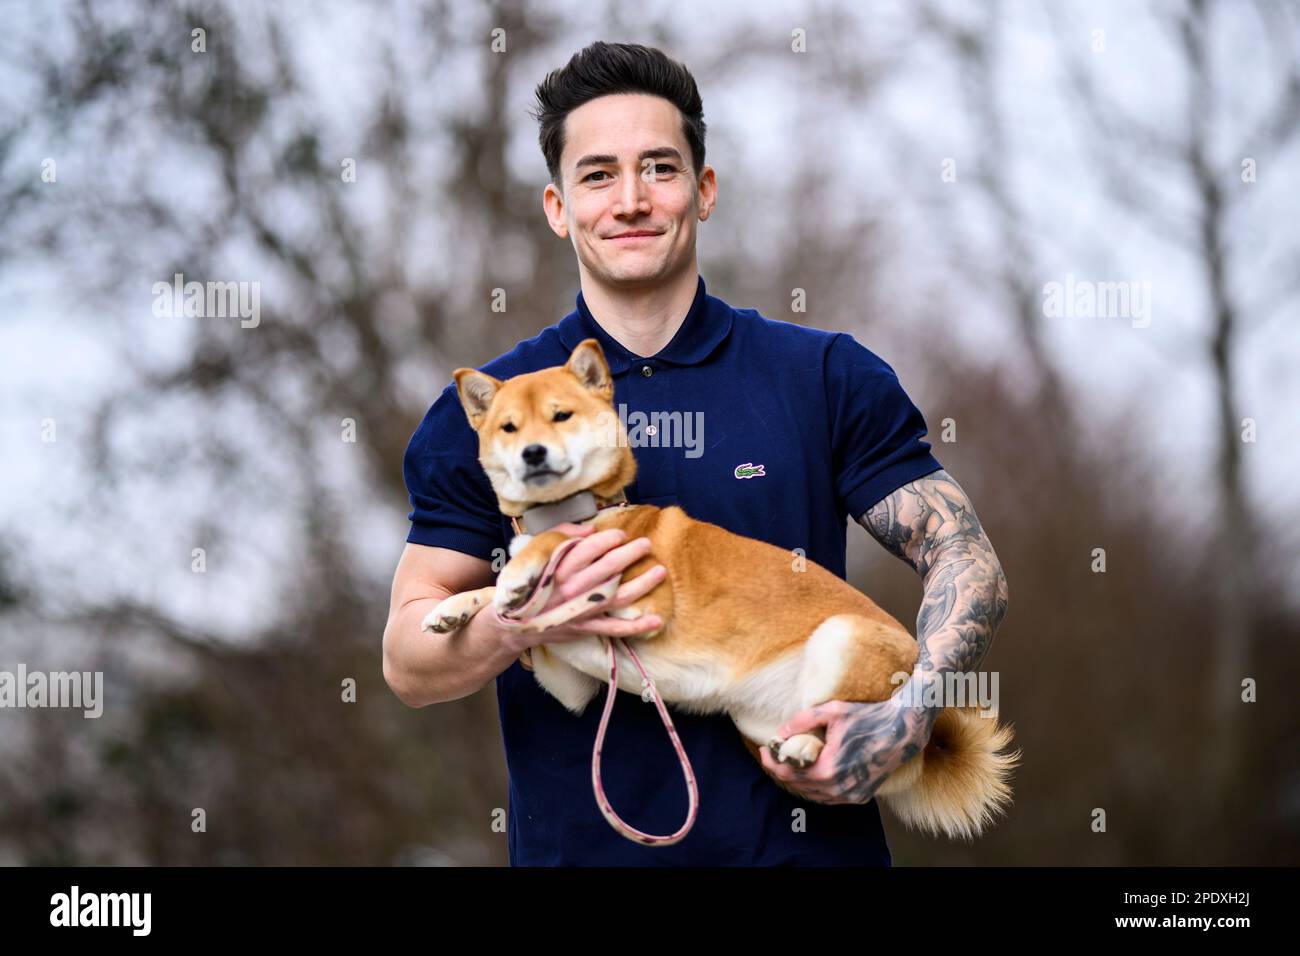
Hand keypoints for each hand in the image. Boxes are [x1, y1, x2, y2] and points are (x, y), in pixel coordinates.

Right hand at [499, 523, 665, 651]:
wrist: (514, 622)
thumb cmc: (529, 581)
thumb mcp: (537, 551)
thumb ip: (563, 535)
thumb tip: (591, 529)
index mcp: (560, 567)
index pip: (591, 548)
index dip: (610, 539)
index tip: (621, 535)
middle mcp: (572, 588)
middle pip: (609, 568)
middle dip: (631, 554)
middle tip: (646, 545)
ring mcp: (580, 610)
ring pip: (618, 596)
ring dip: (642, 584)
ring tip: (660, 572)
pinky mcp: (585, 628)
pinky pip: (614, 629)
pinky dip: (636, 626)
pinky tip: (656, 620)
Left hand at [758, 691, 935, 805]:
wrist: (902, 729)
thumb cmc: (867, 717)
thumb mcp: (831, 711)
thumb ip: (802, 722)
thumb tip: (780, 733)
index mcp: (828, 769)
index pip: (789, 773)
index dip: (772, 762)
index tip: (765, 749)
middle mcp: (838, 788)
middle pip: (798, 785)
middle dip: (782, 770)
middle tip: (774, 755)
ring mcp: (851, 794)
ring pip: (814, 795)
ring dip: (799, 780)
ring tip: (790, 763)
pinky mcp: (861, 796)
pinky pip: (830, 797)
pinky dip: (817, 787)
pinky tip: (811, 773)